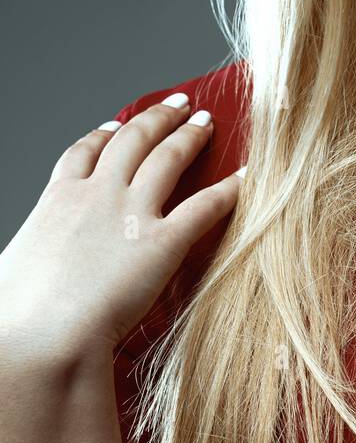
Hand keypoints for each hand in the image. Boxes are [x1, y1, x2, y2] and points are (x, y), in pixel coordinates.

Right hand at [0, 94, 244, 364]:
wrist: (39, 337)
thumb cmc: (17, 317)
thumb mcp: (13, 273)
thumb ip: (29, 262)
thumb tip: (26, 274)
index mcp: (57, 200)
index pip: (82, 154)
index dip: (103, 135)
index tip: (116, 125)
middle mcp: (97, 195)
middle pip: (132, 141)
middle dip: (157, 118)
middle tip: (178, 105)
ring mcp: (131, 214)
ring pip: (167, 157)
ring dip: (190, 135)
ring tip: (207, 121)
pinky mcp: (163, 242)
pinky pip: (205, 205)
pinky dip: (230, 188)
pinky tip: (246, 176)